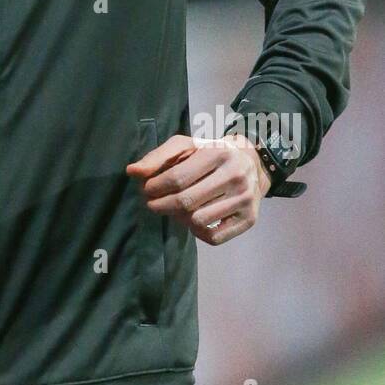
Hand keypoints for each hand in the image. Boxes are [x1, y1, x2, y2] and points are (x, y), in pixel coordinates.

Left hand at [126, 132, 271, 245]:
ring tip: (173, 209)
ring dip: (178, 218)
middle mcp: (235, 176)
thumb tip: (132, 171)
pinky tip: (192, 220)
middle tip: (152, 203)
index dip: (155, 187)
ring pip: (198, 221)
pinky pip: (214, 237)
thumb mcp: (186, 147)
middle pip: (185, 201)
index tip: (146, 190)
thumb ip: (158, 157)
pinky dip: (197, 233)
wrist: (252, 163)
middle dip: (160, 205)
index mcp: (218, 153)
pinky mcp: (249, 219)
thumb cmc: (211, 154)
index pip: (177, 178)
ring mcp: (245, 199)